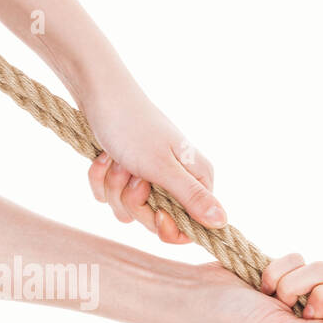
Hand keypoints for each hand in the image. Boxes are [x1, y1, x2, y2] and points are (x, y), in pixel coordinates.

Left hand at [82, 79, 223, 243]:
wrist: (99, 94)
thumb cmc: (133, 126)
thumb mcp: (163, 167)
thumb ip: (193, 197)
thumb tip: (223, 222)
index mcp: (196, 180)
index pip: (191, 228)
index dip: (171, 228)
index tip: (157, 213)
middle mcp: (176, 182)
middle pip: (155, 222)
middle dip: (135, 201)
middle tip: (133, 174)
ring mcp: (149, 180)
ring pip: (128, 210)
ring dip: (114, 187)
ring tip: (117, 159)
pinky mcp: (125, 175)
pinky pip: (109, 197)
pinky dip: (101, 179)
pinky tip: (104, 157)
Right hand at [193, 253, 322, 322]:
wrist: (201, 292)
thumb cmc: (235, 322)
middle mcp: (313, 322)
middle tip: (298, 304)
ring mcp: (302, 295)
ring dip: (293, 280)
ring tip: (270, 294)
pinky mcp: (290, 273)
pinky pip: (302, 259)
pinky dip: (279, 267)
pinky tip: (261, 281)